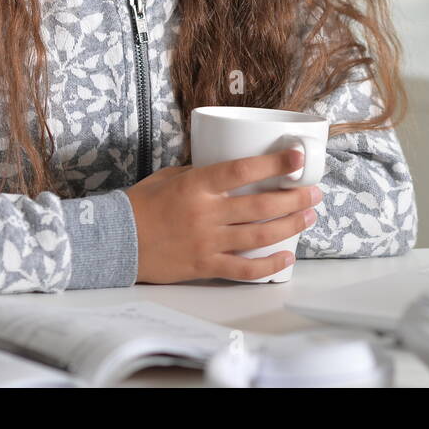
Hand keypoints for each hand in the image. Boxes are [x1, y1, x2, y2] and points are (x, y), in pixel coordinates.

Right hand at [124, 148, 322, 283]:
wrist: (115, 241)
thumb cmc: (141, 205)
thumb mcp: (171, 177)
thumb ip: (203, 172)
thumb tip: (235, 169)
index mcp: (197, 185)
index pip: (242, 171)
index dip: (274, 164)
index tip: (297, 159)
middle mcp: (206, 213)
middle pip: (261, 206)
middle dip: (294, 198)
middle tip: (314, 192)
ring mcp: (206, 241)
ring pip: (259, 235)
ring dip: (290, 225)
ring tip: (309, 216)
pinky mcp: (204, 265)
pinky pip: (244, 269)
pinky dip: (269, 265)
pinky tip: (287, 256)